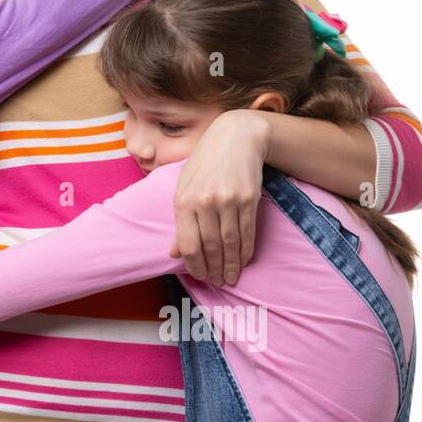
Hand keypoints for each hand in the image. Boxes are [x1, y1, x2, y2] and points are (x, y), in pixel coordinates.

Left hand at [169, 110, 269, 285]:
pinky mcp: (248, 199)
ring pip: (230, 243)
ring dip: (231, 265)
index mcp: (183, 201)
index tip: (200, 276)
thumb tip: (173, 253)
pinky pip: (247, 232)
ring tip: (230, 278)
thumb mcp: (183, 187)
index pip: (188, 244)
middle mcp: (204, 202)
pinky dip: (246, 250)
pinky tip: (243, 261)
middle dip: (214, 269)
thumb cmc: (204, 164)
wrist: (235, 138)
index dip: (194, 265)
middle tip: (218, 282)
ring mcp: (228, 201)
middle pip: (210, 247)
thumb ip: (180, 221)